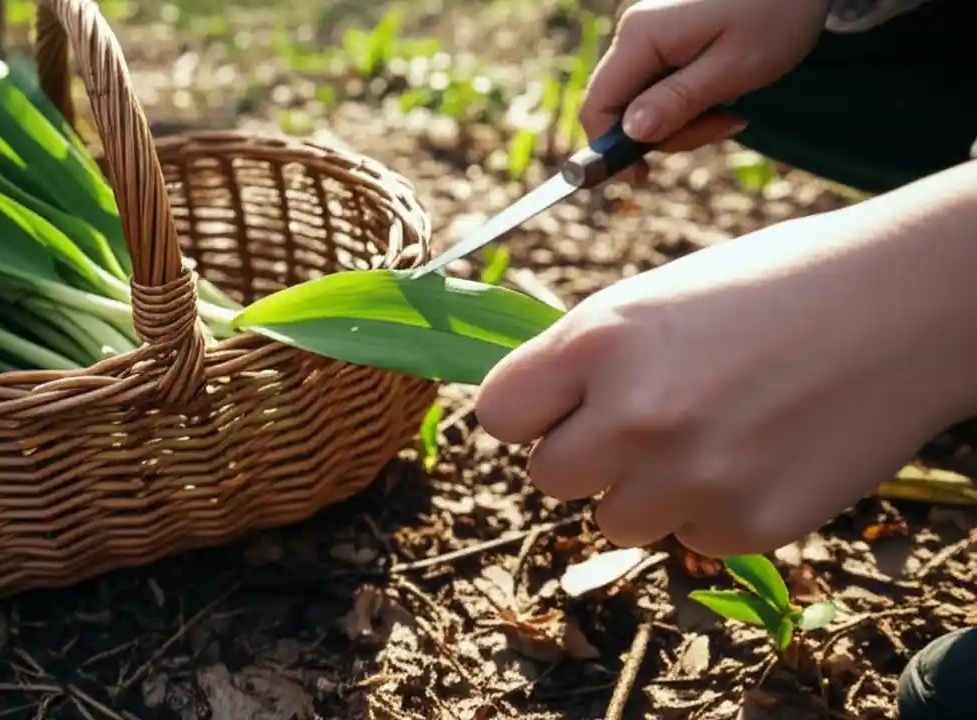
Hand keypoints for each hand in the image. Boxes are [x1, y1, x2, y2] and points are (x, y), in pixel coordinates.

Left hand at [475, 162, 976, 555]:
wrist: (904, 306)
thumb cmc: (773, 286)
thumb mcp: (656, 298)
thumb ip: (586, 359)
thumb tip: (533, 413)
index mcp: (598, 340)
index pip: (498, 415)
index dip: (531, 411)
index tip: (558, 407)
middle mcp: (633, 415)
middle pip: (547, 478)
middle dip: (587, 456)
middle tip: (645, 420)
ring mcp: (691, 477)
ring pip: (615, 521)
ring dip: (649, 490)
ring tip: (715, 431)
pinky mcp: (747, 526)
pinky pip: (691, 538)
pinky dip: (716, 509)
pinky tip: (763, 454)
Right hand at [581, 0, 829, 180]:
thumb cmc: (777, 13)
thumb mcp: (733, 68)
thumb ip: (678, 101)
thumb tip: (631, 132)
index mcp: (641, 37)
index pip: (597, 106)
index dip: (610, 149)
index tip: (643, 176)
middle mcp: (635, 34)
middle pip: (622, 109)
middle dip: (667, 133)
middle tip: (724, 127)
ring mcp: (650, 36)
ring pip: (644, 103)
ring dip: (685, 121)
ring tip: (734, 111)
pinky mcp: (668, 40)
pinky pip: (663, 87)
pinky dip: (690, 102)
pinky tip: (726, 93)